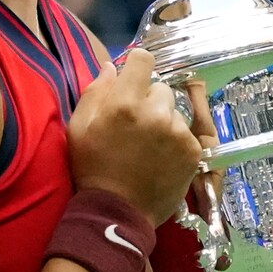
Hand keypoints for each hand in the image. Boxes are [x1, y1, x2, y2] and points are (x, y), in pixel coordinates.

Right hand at [69, 49, 202, 226]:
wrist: (118, 212)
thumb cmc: (92, 168)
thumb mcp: (79, 128)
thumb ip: (95, 92)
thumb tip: (111, 67)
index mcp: (124, 102)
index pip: (143, 59)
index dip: (137, 66)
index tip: (132, 79)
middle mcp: (156, 112)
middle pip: (160, 87)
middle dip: (148, 100)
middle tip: (136, 124)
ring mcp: (178, 132)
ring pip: (173, 111)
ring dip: (163, 120)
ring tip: (148, 146)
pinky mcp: (193, 150)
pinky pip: (185, 131)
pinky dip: (174, 140)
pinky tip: (160, 157)